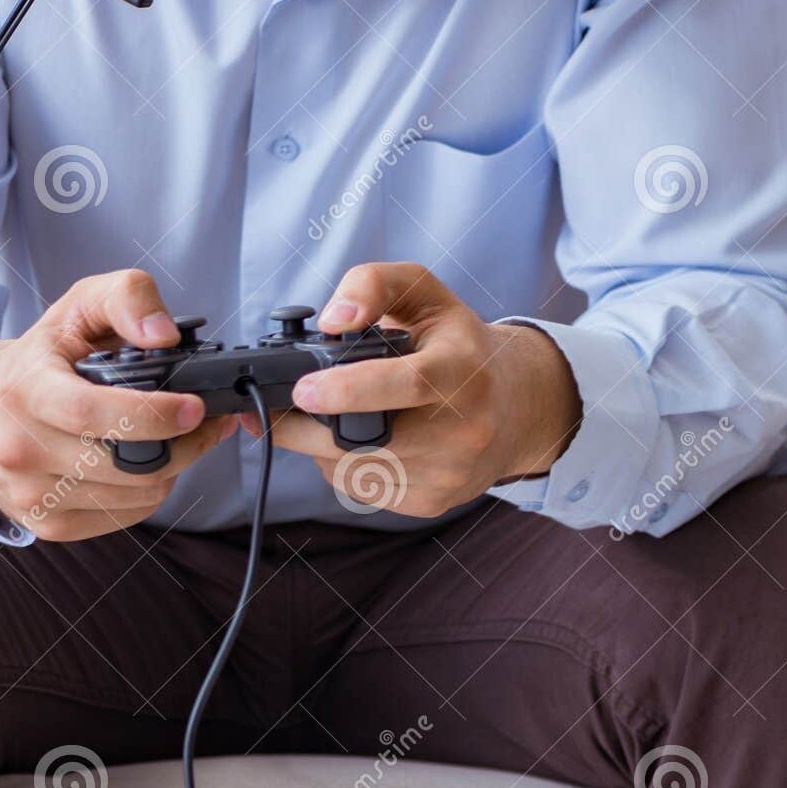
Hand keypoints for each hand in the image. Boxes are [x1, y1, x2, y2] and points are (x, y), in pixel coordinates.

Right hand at [0, 268, 235, 540]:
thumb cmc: (35, 361)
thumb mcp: (75, 307)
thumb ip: (125, 298)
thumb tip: (164, 334)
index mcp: (26, 390)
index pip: (91, 412)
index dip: (151, 414)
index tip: (193, 406)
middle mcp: (21, 448)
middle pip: (123, 463)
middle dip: (182, 444)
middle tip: (206, 420)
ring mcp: (31, 495)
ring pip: (133, 494)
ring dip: (172, 468)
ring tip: (179, 437)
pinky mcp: (46, 525)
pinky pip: (123, 517)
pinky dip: (148, 491)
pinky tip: (148, 462)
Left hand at [240, 263, 581, 519]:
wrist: (513, 405)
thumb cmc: (457, 343)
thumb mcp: (423, 292)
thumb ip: (373, 285)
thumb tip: (332, 320)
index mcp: (461, 370)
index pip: (408, 384)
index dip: (350, 390)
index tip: (304, 390)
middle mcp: (462, 429)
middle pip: (363, 440)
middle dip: (303, 427)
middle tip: (273, 404)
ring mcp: (447, 473)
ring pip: (350, 467)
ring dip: (317, 443)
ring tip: (326, 410)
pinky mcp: (429, 502)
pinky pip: (359, 486)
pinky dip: (339, 462)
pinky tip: (354, 435)